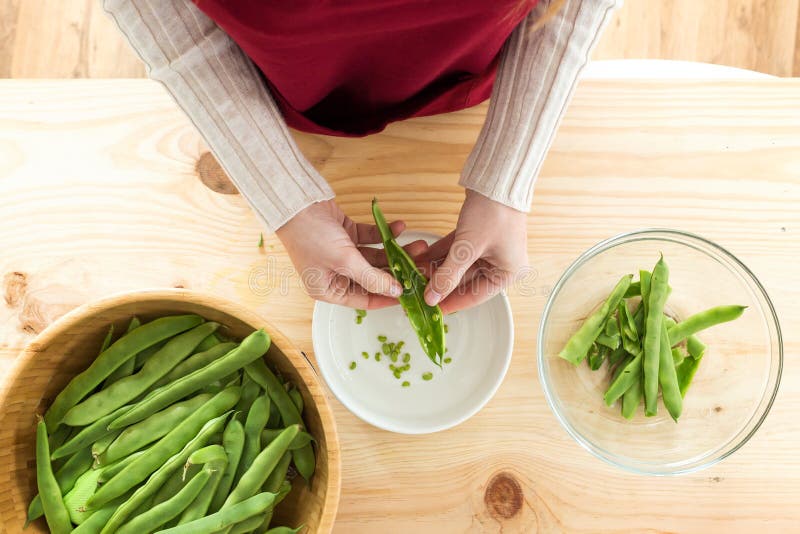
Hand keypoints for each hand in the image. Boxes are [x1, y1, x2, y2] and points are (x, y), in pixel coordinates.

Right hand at [276, 200, 427, 308]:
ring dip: (396, 250)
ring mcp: (341, 254)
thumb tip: (396, 292)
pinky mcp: (345, 235)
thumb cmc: (309, 236)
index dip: (390, 296)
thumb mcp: (343, 261)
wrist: (295, 202)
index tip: (412, 292)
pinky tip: (399, 226)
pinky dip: (384, 233)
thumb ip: (372, 277)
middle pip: (374, 277)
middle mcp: (335, 274)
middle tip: (421, 265)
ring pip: (375, 257)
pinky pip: (370, 238)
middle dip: (398, 270)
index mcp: (328, 289)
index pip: (365, 299)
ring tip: (418, 245)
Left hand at [419, 190, 527, 313]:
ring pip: (456, 266)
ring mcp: (489, 251)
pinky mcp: (478, 237)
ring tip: (411, 272)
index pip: (473, 296)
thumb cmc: (491, 212)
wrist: (497, 177)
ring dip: (434, 268)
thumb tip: (432, 298)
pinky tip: (418, 258)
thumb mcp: (467, 247)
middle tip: (414, 289)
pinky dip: (438, 254)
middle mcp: (500, 265)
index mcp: (507, 274)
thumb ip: (448, 275)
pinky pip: (455, 252)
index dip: (449, 303)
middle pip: (463, 281)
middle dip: (437, 283)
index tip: (428, 309)